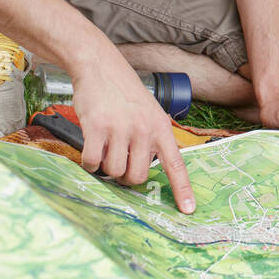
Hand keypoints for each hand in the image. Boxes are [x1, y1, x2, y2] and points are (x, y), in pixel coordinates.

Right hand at [71, 53, 195, 213]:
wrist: (101, 67)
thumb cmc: (126, 94)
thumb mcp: (150, 113)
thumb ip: (153, 140)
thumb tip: (146, 171)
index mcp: (161, 128)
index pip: (176, 165)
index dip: (182, 189)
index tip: (188, 210)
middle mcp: (144, 130)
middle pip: (138, 177)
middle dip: (126, 177)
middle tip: (120, 162)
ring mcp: (121, 129)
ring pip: (115, 171)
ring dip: (107, 167)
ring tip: (106, 148)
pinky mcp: (97, 128)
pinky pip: (93, 162)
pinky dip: (89, 163)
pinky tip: (92, 149)